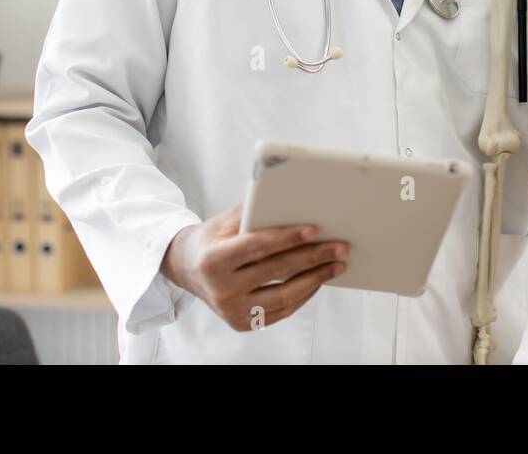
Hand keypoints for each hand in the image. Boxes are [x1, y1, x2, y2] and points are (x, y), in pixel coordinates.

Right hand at [160, 203, 347, 331]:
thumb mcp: (223, 222)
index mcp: (213, 261)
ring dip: (316, 279)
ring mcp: (232, 311)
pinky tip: (318, 280)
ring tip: (337, 265)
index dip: (287, 238)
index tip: (314, 230)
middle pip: (277, 271)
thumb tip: (293, 204)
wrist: (188, 270)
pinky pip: (282, 310)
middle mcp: (222, 290)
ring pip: (285, 296)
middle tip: (340, 247)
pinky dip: (304, 294)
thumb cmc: (210, 241)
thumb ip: (253, 213)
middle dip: (313, 257)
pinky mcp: (243, 323)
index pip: (257, 247)